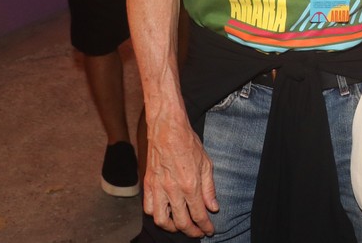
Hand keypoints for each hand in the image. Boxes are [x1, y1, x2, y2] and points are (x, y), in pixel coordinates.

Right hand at [144, 115, 218, 236]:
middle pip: (181, 222)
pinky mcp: (147, 184)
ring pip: (161, 220)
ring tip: (181, 226)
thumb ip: (209, 188)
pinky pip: (148, 208)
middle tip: (198, 232)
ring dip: (173, 227)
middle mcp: (173, 190)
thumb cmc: (188, 143)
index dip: (205, 227)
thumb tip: (213, 207)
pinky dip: (156, 215)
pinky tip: (165, 213)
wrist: (167, 128)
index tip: (210, 231)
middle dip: (192, 232)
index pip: (199, 215)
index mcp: (190, 185)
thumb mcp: (206, 163)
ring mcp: (158, 188)